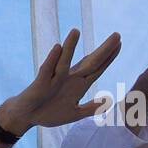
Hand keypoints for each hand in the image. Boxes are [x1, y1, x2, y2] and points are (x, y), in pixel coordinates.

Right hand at [0, 29, 120, 132]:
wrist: (26, 117)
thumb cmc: (49, 112)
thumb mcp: (74, 114)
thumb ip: (89, 109)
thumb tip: (107, 102)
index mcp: (78, 85)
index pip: (97, 68)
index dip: (109, 58)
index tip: (120, 44)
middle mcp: (69, 78)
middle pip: (89, 62)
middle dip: (103, 50)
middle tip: (117, 34)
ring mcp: (54, 79)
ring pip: (65, 61)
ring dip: (71, 47)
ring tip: (77, 31)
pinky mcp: (40, 83)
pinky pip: (47, 70)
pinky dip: (52, 59)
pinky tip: (57, 48)